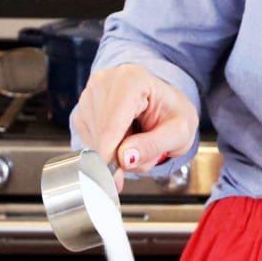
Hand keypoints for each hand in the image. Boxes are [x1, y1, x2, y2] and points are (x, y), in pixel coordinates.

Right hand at [70, 63, 199, 189]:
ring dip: (114, 152)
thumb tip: (125, 158)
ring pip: (94, 139)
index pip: (112, 124)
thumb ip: (153, 146)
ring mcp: (91, 94)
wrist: (165, 104)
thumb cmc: (173, 114)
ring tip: (137, 140)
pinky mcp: (83, 109)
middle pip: (102, 134)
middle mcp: (106, 82)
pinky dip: (106, 149)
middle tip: (142, 157)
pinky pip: (89, 140)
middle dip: (119, 155)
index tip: (111, 181)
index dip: (109, 156)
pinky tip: (123, 139)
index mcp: (132, 79)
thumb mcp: (179, 133)